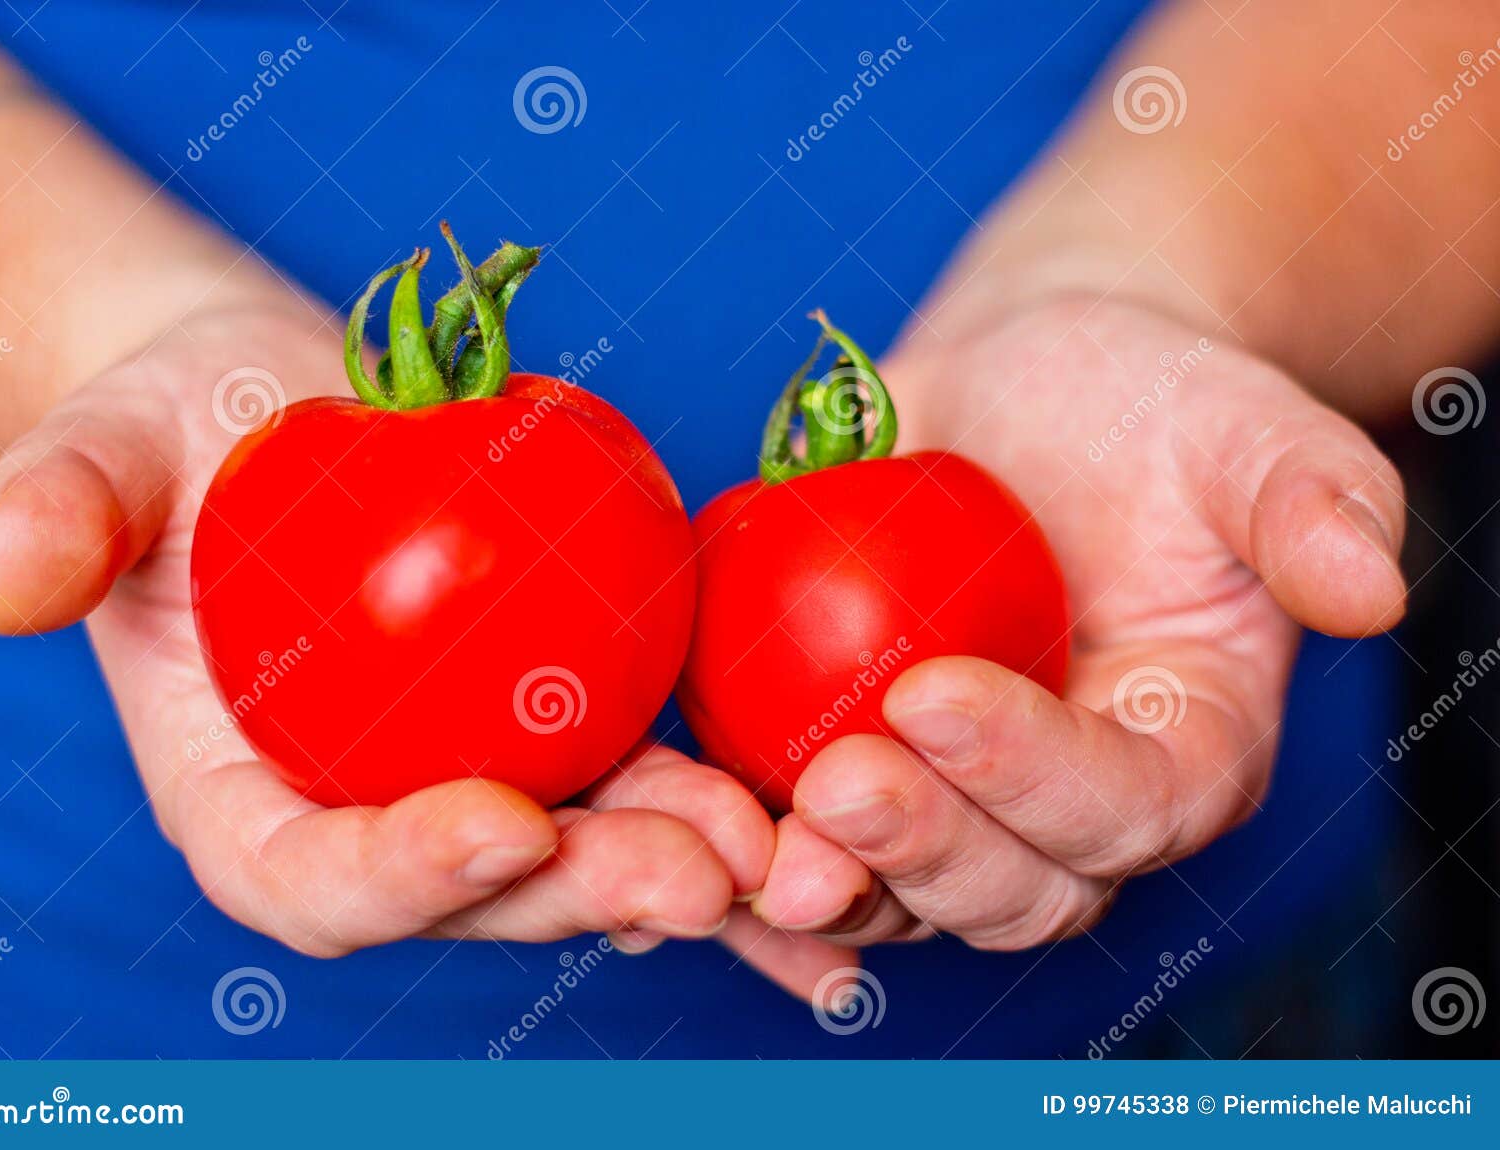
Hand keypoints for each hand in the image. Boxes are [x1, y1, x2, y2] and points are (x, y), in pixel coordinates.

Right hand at [0, 305, 797, 967]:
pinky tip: (833, 822)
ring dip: (697, 864)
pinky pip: (665, 775)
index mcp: (258, 811)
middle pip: (488, 897)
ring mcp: (492, 785)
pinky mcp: (578, 731)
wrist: (291, 413)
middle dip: (591, 894)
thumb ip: (56, 511)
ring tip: (791, 853)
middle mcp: (386, 825)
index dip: (406, 874)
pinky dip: (743, 807)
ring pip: (599, 854)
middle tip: (699, 873)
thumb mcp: (103, 448)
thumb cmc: (183, 433)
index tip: (502, 823)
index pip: (319, 879)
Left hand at [748, 294, 1407, 948]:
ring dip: (827, 886)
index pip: (1122, 804)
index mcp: (1180, 750)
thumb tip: (1372, 592)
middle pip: (1011, 887)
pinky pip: (803, 837)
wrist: (1028, 392)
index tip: (931, 692)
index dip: (1031, 772)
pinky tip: (685, 821)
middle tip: (837, 785)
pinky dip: (745, 846)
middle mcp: (1068, 805)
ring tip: (754, 844)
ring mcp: (957, 800)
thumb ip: (1314, 503)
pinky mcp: (858, 765)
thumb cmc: (1149, 406)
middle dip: (924, 851)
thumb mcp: (1247, 427)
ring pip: (899, 894)